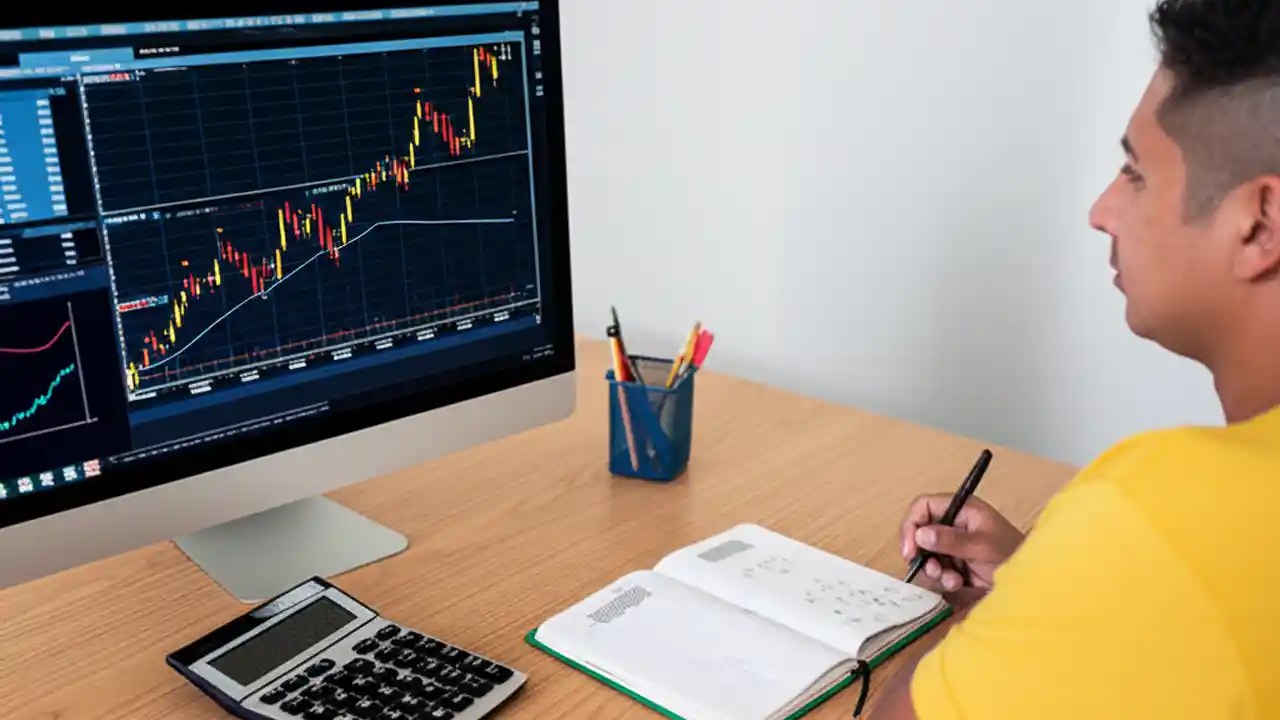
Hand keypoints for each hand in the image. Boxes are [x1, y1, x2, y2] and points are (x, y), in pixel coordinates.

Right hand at [900, 494, 1023, 590]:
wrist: (1031, 583)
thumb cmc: (1012, 556)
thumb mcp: (981, 546)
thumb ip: (950, 539)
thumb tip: (921, 534)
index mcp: (962, 509)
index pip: (924, 506)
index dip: (912, 524)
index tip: (911, 548)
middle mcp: (954, 523)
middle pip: (920, 530)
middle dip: (922, 551)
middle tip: (928, 568)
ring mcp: (954, 544)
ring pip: (926, 553)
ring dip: (934, 568)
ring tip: (952, 578)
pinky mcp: (955, 563)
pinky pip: (937, 569)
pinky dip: (943, 578)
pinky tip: (959, 583)